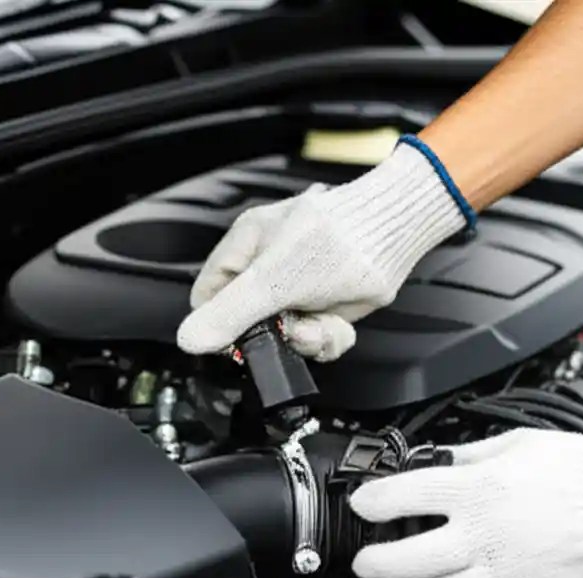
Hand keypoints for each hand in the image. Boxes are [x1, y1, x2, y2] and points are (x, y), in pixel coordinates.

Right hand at [176, 142, 466, 360]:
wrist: (393, 233)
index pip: (210, 300)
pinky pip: (314, 335)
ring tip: (322, 322)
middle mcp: (267, 267)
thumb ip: (230, 313)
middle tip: (295, 327)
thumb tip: (188, 339)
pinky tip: (338, 323)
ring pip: (285, 336)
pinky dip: (329, 336)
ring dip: (307, 338)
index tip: (245, 338)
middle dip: (277, 336)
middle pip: (250, 325)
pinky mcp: (324, 302)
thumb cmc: (336, 239)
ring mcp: (296, 286)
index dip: (223, 325)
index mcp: (244, 248)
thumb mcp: (272, 281)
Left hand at [349, 425, 582, 577]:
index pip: (404, 496)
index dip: (373, 501)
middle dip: (375, 561)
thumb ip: (472, 455)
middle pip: (407, 557)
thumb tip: (443, 459)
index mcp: (477, 489)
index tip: (363, 504)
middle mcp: (483, 533)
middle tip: (365, 560)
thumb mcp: (518, 443)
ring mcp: (503, 570)